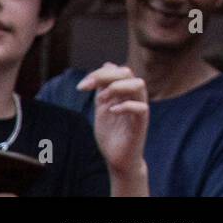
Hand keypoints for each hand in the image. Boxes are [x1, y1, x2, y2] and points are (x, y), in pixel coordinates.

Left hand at [78, 62, 148, 177]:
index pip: (117, 69)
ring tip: (102, 99)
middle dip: (105, 75)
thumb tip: (106, 64)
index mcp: (123, 93)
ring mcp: (139, 110)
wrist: (117, 158)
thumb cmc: (111, 133)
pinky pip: (141, 108)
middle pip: (128, 72)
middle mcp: (133, 98)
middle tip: (89, 88)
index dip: (97, 73)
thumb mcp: (102, 106)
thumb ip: (102, 87)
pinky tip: (111, 112)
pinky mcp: (141, 124)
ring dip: (117, 87)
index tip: (81, 87)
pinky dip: (124, 106)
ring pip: (139, 85)